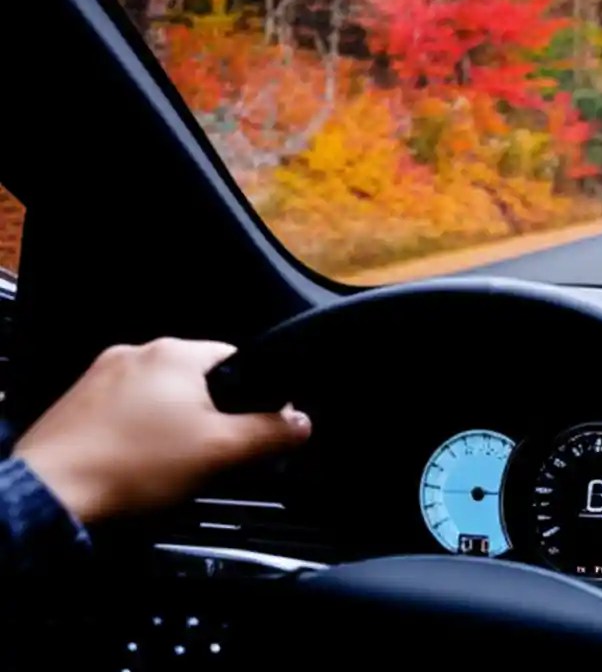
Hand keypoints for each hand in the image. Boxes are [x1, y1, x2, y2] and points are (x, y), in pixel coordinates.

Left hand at [15, 338, 310, 523]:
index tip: (257, 429)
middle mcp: (136, 353)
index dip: (257, 396)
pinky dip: (140, 433)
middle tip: (215, 454)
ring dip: (175, 425)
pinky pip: (127, 411)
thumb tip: (302, 422)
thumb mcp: (221, 451)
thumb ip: (271, 433)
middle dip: (213, 415)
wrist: (53, 496)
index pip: (239, 359)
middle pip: (200, 380)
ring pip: (162, 397)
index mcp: (175, 354)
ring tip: (174, 465)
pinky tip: (140, 464)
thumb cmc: (135, 466)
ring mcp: (100, 377)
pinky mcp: (78, 404)